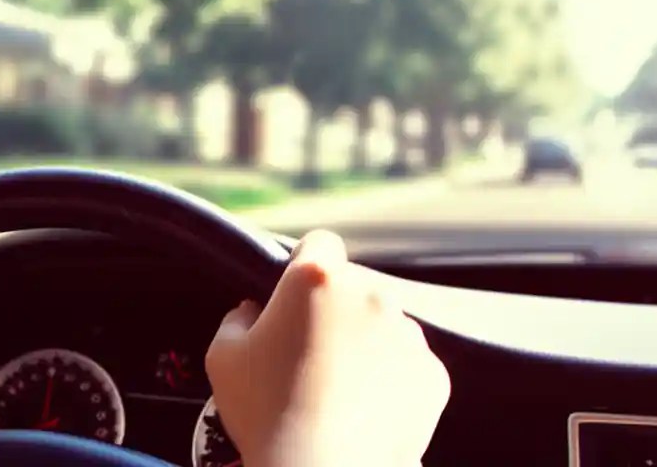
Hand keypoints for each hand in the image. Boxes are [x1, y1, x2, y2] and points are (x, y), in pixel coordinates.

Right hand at [205, 230, 448, 466]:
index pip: (319, 243)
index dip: (304, 265)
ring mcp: (408, 334)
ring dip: (364, 342)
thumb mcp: (223, 356)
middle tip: (307, 355)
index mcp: (317, 279)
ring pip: (383, 324)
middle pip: (353, 286)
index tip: (295, 296)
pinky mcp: (433, 374)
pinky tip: (363, 409)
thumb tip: (252, 311)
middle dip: (334, 310)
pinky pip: (408, 364)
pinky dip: (390, 378)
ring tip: (336, 389)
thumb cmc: (265, 413)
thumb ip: (238, 318)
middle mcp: (371, 294)